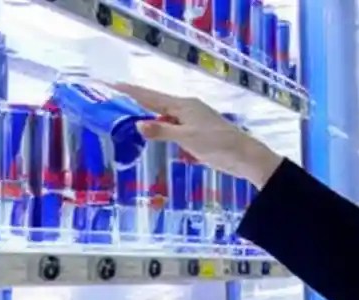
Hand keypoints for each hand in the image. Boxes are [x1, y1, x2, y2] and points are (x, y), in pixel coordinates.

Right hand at [113, 82, 283, 187]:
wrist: (245, 155)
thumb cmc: (217, 145)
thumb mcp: (187, 139)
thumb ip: (162, 131)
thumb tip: (138, 124)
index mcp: (183, 105)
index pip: (151, 97)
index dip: (131, 92)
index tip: (113, 85)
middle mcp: (187, 108)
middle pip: (156, 102)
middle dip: (137, 100)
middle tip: (116, 97)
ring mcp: (193, 118)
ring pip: (165, 114)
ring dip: (148, 113)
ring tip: (130, 113)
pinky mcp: (197, 130)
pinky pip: (173, 124)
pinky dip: (161, 125)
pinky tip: (157, 130)